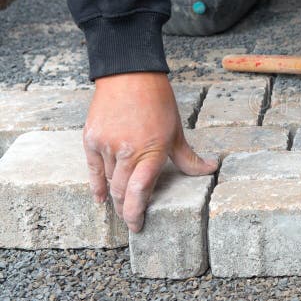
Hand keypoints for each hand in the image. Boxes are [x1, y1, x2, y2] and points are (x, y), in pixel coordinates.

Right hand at [83, 72, 217, 231]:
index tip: (138, 225)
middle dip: (125, 210)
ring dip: (114, 198)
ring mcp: (106, 145)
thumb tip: (210, 170)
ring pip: (107, 182)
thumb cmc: (157, 102)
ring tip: (121, 208)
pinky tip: (100, 198)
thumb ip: (188, 157)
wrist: (129, 75)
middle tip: (132, 221)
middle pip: (121, 192)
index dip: (137, 212)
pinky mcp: (91, 139)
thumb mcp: (176, 131)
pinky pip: (92, 170)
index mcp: (151, 150)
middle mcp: (127, 151)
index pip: (140, 191)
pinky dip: (96, 186)